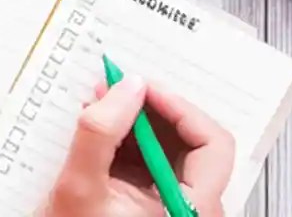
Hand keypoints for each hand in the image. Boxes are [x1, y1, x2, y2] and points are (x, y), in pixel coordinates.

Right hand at [41, 76, 234, 216]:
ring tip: (105, 104)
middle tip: (121, 90)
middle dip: (153, 110)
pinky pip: (155, 162)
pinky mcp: (156, 202)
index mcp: (193, 208)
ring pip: (172, 148)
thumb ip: (102, 134)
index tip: (145, 90)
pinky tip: (104, 129)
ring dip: (140, 121)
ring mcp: (176, 205)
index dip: (180, 110)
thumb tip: (129, 87)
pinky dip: (131, 140)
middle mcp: (194, 207)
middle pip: (194, 141)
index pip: (212, 144)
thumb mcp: (79, 188)